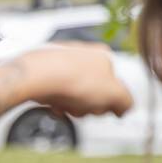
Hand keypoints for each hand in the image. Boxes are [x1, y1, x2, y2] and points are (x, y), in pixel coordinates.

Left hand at [6, 43, 132, 117]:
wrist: (36, 76)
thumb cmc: (71, 78)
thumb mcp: (114, 95)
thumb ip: (125, 102)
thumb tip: (125, 106)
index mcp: (103, 55)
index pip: (113, 84)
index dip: (109, 101)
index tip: (104, 108)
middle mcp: (82, 54)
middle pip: (92, 90)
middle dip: (88, 105)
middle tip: (83, 107)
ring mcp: (62, 61)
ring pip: (73, 93)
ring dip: (70, 105)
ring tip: (65, 105)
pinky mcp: (44, 70)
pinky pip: (55, 92)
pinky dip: (54, 101)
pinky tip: (53, 104)